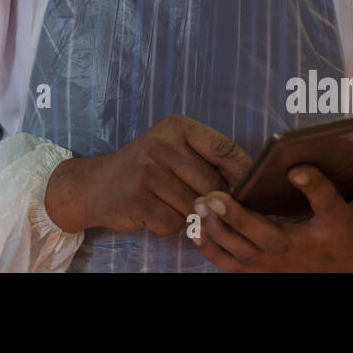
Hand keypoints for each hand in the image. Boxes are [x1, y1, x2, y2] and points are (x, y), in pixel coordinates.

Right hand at [44, 114, 252, 235]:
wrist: (97, 184)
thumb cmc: (147, 168)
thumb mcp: (174, 149)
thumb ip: (207, 160)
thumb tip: (250, 185)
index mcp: (178, 127)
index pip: (224, 149)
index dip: (245, 173)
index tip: (255, 190)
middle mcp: (162, 144)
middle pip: (212, 185)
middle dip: (215, 202)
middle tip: (205, 204)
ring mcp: (147, 171)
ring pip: (194, 207)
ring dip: (189, 214)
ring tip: (171, 203)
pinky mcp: (137, 199)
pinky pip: (173, 223)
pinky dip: (169, 225)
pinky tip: (155, 211)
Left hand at [193, 134, 352, 271]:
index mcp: (342, 227)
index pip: (329, 206)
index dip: (314, 188)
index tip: (296, 168)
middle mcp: (312, 251)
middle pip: (273, 239)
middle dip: (241, 218)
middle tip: (214, 194)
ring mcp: (289, 267)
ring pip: (249, 255)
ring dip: (221, 231)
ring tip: (200, 204)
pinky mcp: (273, 274)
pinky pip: (238, 267)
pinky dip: (214, 250)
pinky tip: (195, 228)